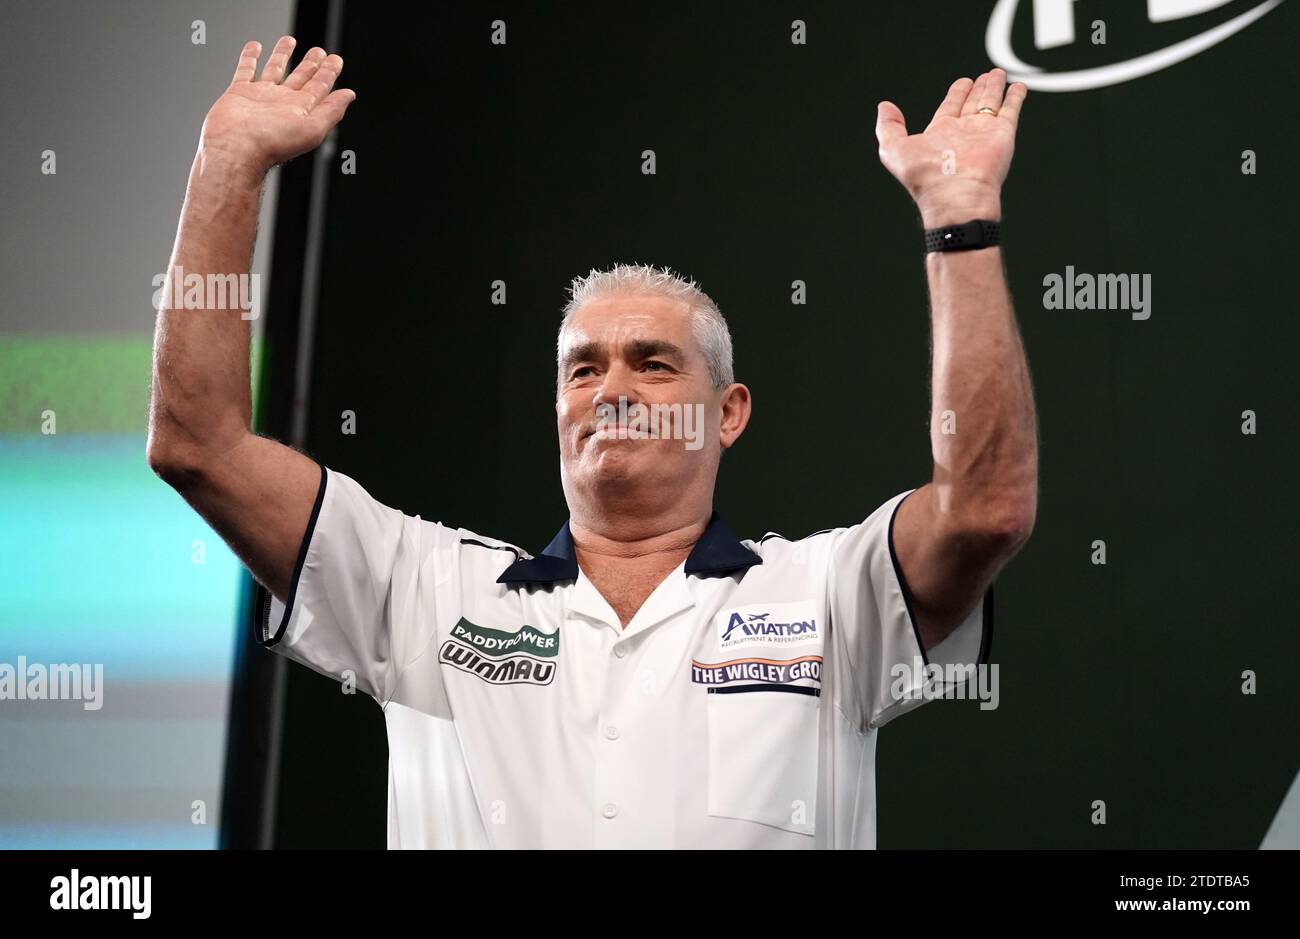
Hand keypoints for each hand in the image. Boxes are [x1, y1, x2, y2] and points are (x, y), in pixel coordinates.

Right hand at [200, 37, 355, 175]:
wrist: (236, 147)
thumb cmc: (272, 143)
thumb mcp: (313, 128)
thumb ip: (331, 110)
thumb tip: (349, 95)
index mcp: (301, 111)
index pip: (320, 87)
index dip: (329, 73)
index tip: (336, 60)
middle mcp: (282, 103)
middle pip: (301, 78)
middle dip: (311, 64)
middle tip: (319, 51)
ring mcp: (261, 97)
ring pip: (275, 70)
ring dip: (283, 55)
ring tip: (290, 40)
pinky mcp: (239, 92)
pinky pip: (246, 70)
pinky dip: (250, 57)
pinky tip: (255, 46)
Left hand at [875, 69, 1026, 226]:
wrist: (954, 196)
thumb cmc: (924, 178)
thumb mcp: (894, 150)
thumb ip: (889, 127)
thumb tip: (884, 107)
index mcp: (940, 134)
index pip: (950, 107)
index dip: (956, 93)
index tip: (963, 82)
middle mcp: (963, 133)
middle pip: (972, 103)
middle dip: (978, 88)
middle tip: (985, 75)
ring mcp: (984, 133)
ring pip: (991, 103)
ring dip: (994, 88)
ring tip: (998, 74)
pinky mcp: (1002, 134)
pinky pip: (1010, 110)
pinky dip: (1015, 98)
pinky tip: (1018, 86)